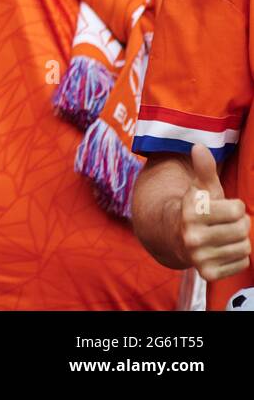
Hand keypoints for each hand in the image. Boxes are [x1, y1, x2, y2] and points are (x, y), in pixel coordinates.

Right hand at [180, 144, 250, 282]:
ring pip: (244, 247)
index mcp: (191, 211)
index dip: (234, 206)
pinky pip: (242, 263)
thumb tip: (199, 147)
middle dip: (239, 224)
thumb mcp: (200, 189)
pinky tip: (223, 250)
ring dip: (239, 241)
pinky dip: (237, 257)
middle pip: (242, 228)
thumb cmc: (196, 210)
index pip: (238, 209)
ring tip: (224, 237)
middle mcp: (192, 235)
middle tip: (226, 224)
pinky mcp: (207, 273)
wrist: (174, 237)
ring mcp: (199, 256)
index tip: (222, 207)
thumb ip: (203, 168)